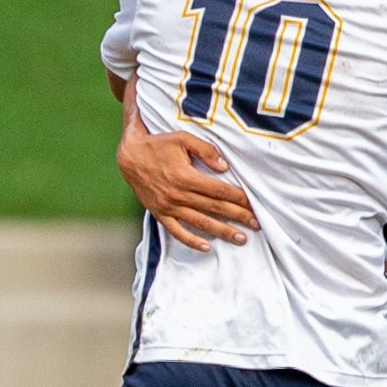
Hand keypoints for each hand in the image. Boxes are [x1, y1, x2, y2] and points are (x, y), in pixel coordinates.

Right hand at [118, 123, 258, 250]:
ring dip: (222, 231)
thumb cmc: (158, 144)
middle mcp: (178, 195)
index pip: (220, 191)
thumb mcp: (183, 139)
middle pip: (215, 208)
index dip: (239, 198)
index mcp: (186, 177)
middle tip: (257, 224)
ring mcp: (168, 207)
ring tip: (240, 238)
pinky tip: (206, 248)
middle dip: (238, 216)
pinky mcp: (160, 213)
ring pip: (200, 222)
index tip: (254, 204)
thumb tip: (224, 167)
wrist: (129, 156)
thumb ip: (206, 150)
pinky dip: (191, 241)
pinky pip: (176, 231)